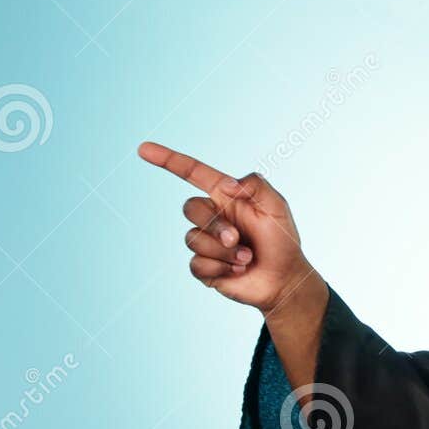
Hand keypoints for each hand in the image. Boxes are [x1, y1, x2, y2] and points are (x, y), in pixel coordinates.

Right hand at [137, 141, 317, 315]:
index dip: (168, 160)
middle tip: (237, 239)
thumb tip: (226, 185)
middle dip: (214, 225)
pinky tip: (237, 271)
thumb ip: (255, 185)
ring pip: (193, 239)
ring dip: (223, 251)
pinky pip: (196, 264)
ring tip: (246, 258)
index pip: (192, 173)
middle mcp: (212, 216)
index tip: (144, 149)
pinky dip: (219, 269)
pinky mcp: (204, 267)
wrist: (284, 279)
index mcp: (225, 196)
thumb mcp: (277, 206)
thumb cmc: (282, 240)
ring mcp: (206, 242)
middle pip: (190, 208)